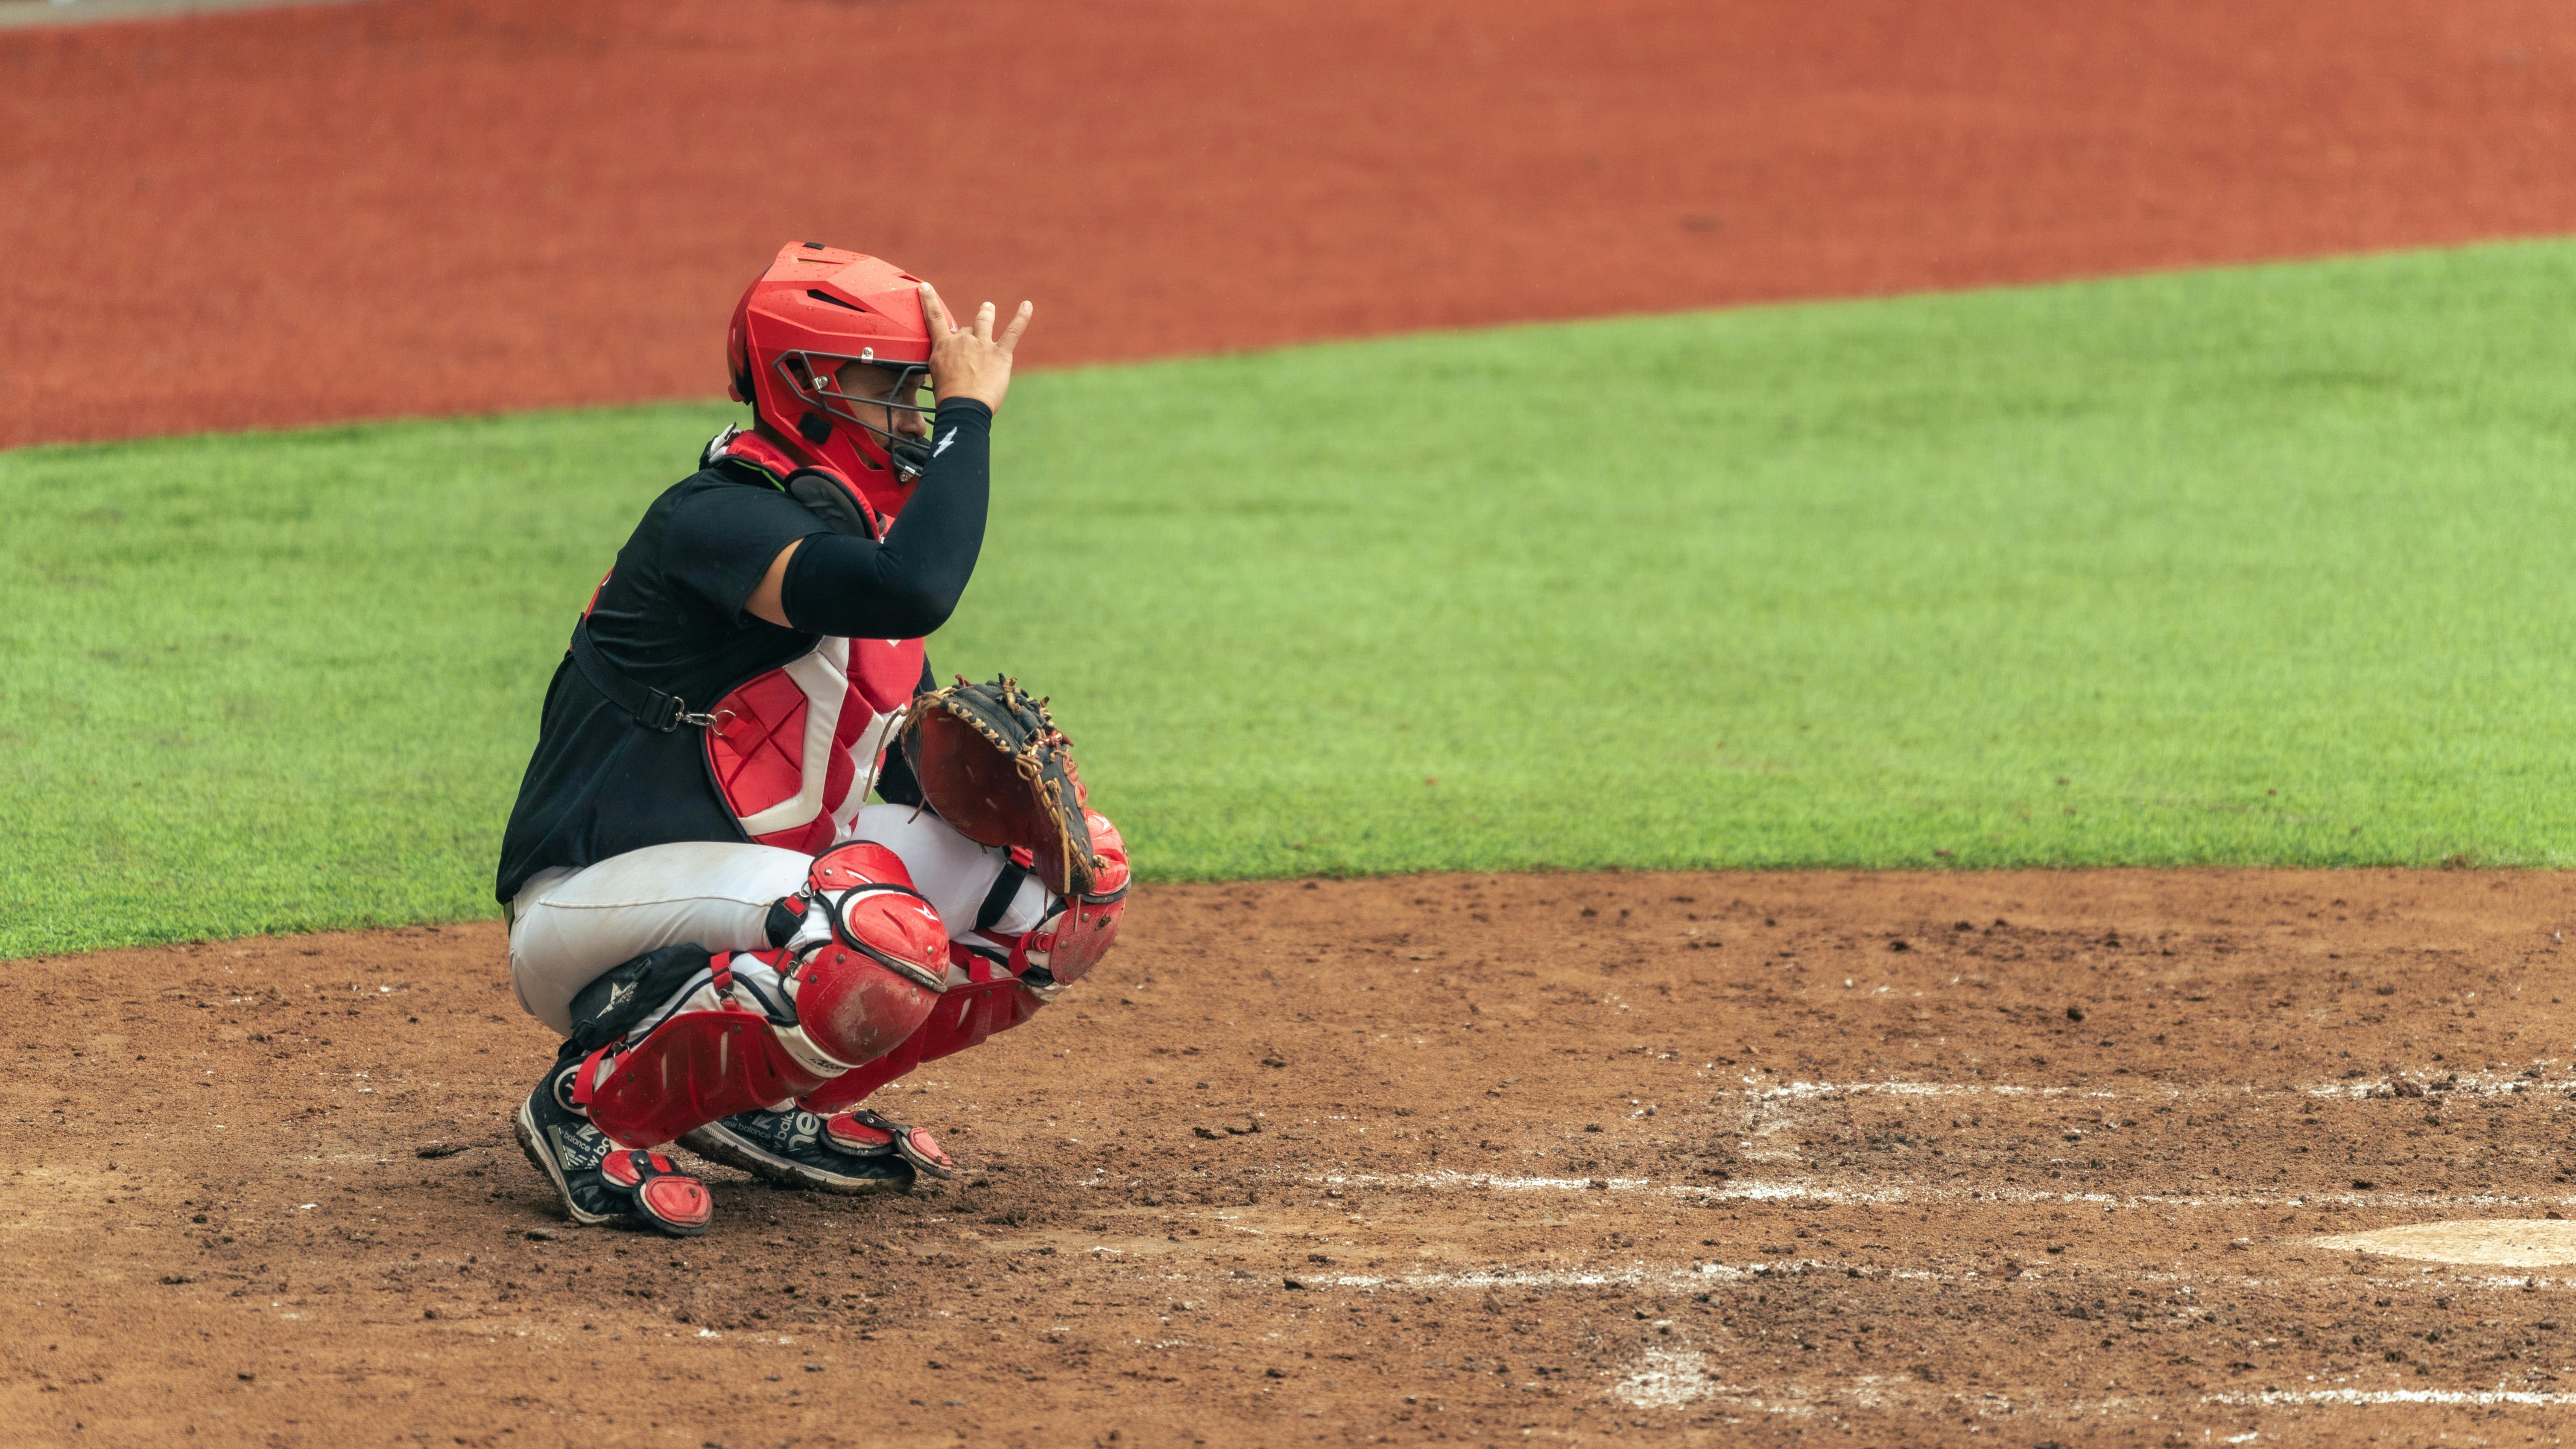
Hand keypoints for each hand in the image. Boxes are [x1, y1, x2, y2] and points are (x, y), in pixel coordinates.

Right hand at [920, 283, 1031, 412]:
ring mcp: (982, 345)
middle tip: (970, 350)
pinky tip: (1027, 305)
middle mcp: (963, 341)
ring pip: (985, 321)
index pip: (934, 318)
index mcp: (944, 346)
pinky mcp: (1000, 353)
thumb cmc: (950, 397)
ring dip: (986, 313)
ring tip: (988, 307)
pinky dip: (1022, 317)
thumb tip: (952, 358)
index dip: (929, 300)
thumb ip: (944, 360)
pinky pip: (1013, 331)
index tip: (925, 287)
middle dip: (969, 338)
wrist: (964, 407)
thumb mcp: (937, 374)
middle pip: (966, 330)